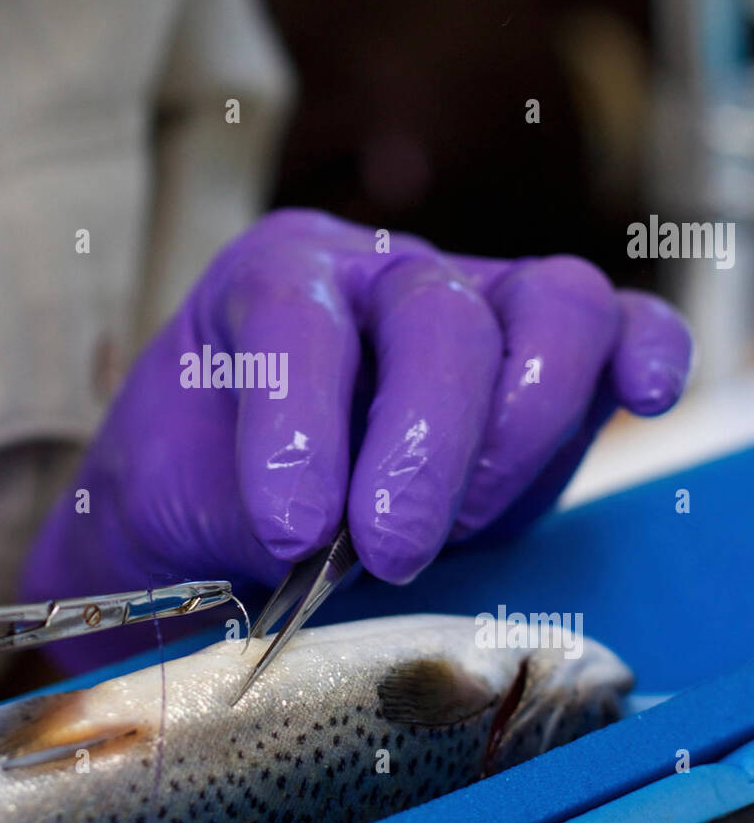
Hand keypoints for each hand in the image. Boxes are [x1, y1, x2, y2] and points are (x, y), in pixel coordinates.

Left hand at [23, 209, 690, 665]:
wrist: (231, 507)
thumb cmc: (202, 498)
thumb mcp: (182, 504)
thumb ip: (245, 509)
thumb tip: (321, 536)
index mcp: (272, 281)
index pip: (299, 319)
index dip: (302, 426)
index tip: (290, 531)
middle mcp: (380, 272)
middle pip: (438, 317)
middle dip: (424, 447)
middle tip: (388, 550)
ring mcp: (472, 302)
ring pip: (547, 308)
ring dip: (522, 429)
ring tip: (467, 523)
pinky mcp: (540, 359)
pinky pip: (614, 324)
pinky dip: (641, 354)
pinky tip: (642, 397)